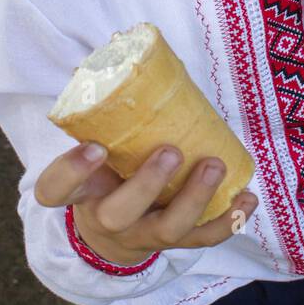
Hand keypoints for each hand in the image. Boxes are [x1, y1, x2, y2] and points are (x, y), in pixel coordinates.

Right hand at [33, 140, 257, 266]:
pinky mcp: (177, 244)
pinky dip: (230, 219)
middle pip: (118, 214)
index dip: (72, 171)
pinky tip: (247, 196)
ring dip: (195, 198)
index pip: (55, 189)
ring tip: (214, 165)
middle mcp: (108, 220)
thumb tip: (131, 60)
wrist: (114, 234)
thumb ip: (106, 121)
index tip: (95, 146)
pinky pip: (204, 239)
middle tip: (171, 151)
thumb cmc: (108, 176)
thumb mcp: (95, 152)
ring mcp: (144, 236)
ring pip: (168, 230)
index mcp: (81, 192)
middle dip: (147, 184)